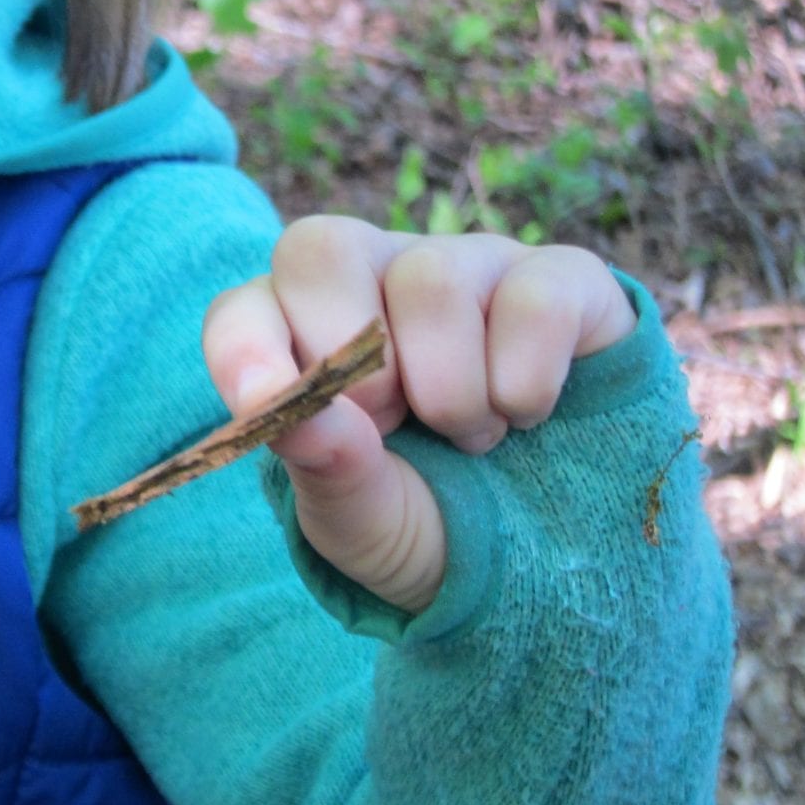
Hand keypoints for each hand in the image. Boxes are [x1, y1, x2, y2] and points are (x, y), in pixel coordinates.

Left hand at [202, 217, 636, 614]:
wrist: (551, 557)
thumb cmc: (431, 523)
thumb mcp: (366, 524)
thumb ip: (326, 470)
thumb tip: (295, 414)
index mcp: (305, 333)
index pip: (243, 310)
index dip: (245, 350)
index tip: (262, 405)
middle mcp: (378, 278)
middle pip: (323, 248)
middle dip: (354, 358)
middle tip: (391, 425)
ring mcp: (469, 266)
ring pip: (432, 278)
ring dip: (451, 390)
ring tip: (471, 437)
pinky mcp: (560, 278)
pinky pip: (534, 296)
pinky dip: (526, 380)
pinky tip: (526, 413)